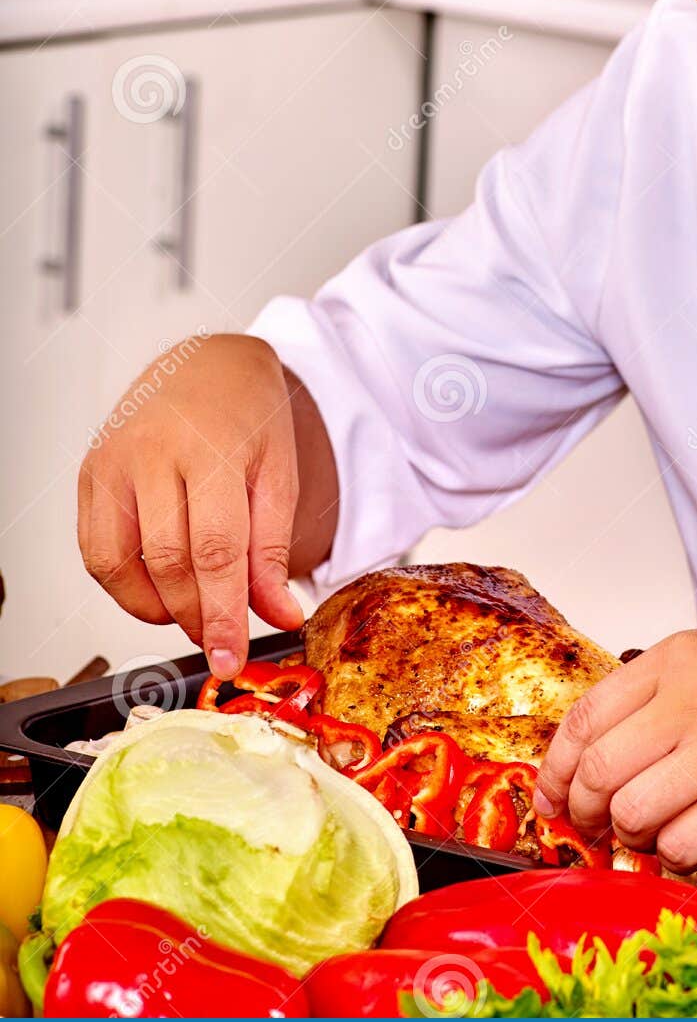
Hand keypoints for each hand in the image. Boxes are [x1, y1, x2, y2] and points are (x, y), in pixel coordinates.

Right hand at [78, 334, 327, 678]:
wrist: (209, 362)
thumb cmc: (248, 415)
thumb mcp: (280, 475)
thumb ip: (274, 550)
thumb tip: (282, 616)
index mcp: (211, 450)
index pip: (215, 552)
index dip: (224, 615)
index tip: (232, 659)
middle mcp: (151, 454)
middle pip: (168, 563)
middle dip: (195, 617)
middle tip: (220, 639)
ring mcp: (112, 463)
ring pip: (119, 564)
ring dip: (156, 607)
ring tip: (194, 609)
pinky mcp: (89, 473)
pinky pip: (95, 551)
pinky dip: (125, 585)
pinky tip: (159, 585)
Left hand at [532, 628, 696, 870]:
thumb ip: (666, 696)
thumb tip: (608, 753)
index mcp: (677, 658)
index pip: (583, 719)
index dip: (556, 769)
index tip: (553, 795)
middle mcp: (689, 699)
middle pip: (596, 772)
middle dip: (586, 811)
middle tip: (596, 826)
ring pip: (631, 813)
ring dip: (632, 838)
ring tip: (652, 835)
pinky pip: (680, 845)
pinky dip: (673, 859)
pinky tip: (690, 848)